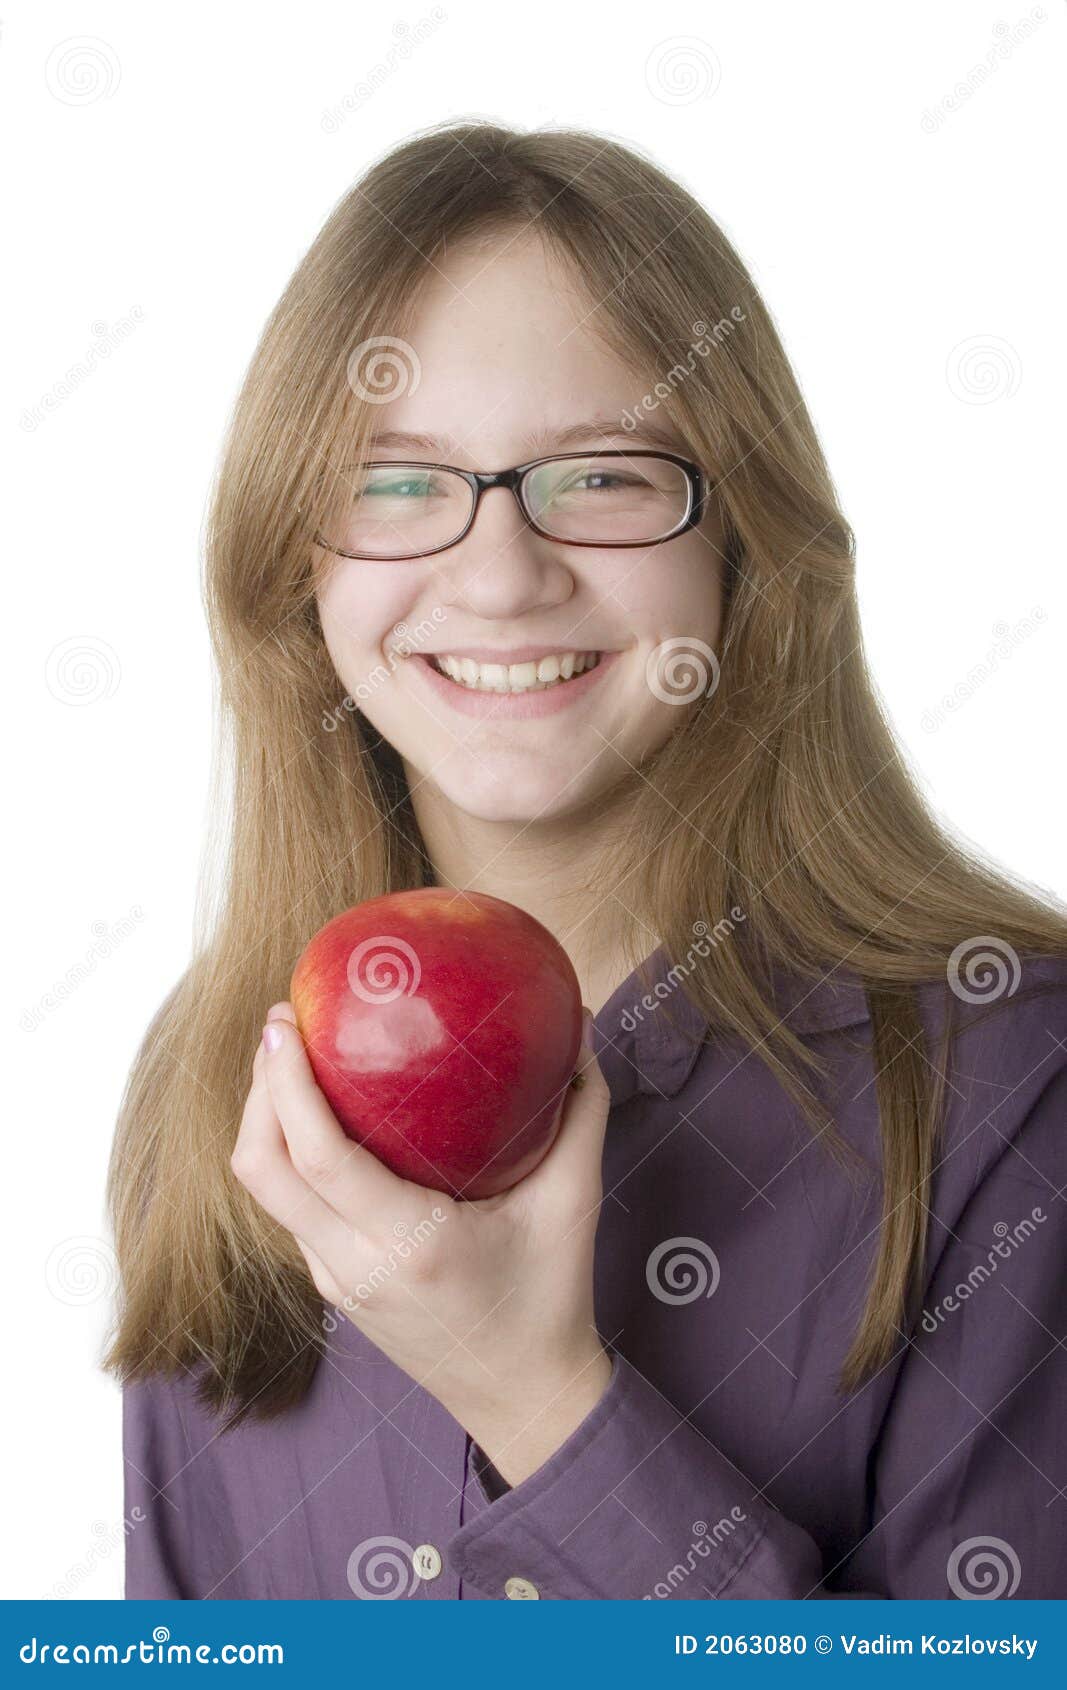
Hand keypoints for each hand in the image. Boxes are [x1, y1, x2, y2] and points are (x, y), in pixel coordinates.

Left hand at [230, 1001, 612, 1484]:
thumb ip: (582, 1108)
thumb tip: (577, 1020)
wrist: (522, 1396)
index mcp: (413, 1246)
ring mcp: (335, 1279)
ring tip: (291, 1054)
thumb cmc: (551, 1296)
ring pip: (264, 1188)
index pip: (320, 1161)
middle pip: (263, 1169)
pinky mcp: (331, 1282)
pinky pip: (288, 1205)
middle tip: (284, 1022)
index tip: (286, 1023)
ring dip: (264, 1117)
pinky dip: (287, 1149)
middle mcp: (358, 1266)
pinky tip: (316, 1110)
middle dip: (260, 1088)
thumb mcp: (575, 1200)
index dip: (288, 1087)